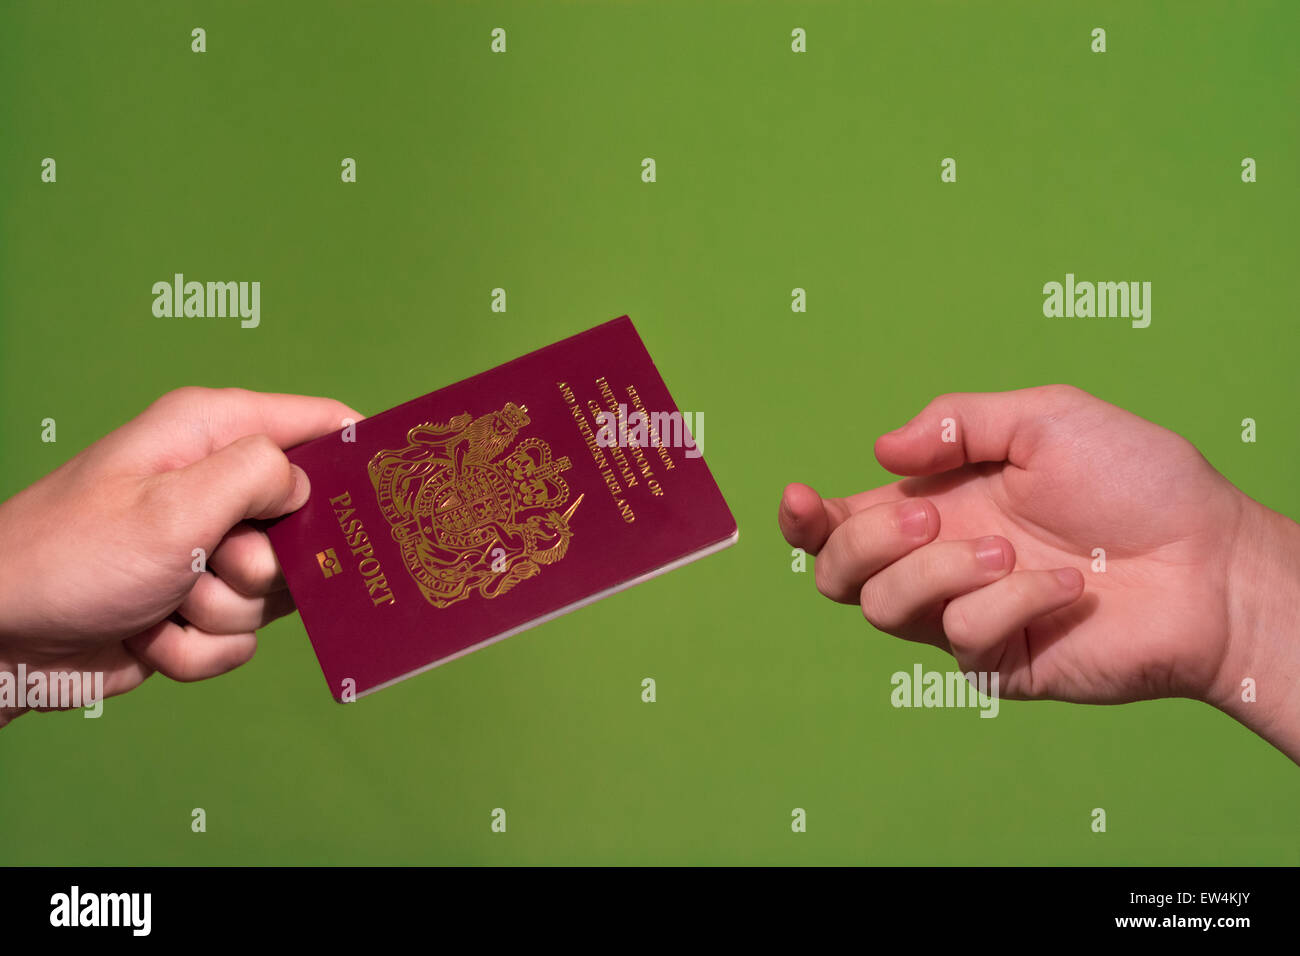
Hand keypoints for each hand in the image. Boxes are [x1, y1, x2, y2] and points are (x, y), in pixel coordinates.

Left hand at [0, 387, 360, 726]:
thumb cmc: (71, 558)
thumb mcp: (175, 505)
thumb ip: (259, 476)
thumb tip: (307, 483)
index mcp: (211, 433)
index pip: (317, 423)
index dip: (357, 454)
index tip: (387, 493)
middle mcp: (215, 485)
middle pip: (306, 525)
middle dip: (265, 565)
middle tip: (216, 564)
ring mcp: (207, 549)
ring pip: (274, 593)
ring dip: (221, 613)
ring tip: (166, 601)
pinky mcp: (195, 605)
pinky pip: (240, 637)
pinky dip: (197, 649)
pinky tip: (150, 635)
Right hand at [778, 385, 1299, 761]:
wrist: (1209, 561)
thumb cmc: (1137, 482)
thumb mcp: (1044, 418)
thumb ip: (954, 424)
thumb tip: (879, 452)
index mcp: (936, 506)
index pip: (840, 523)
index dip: (803, 518)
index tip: (800, 497)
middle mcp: (936, 563)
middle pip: (837, 574)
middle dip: (866, 541)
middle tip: (932, 516)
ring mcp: (963, 615)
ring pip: (885, 609)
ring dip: (940, 570)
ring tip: (1010, 549)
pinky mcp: (997, 661)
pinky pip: (964, 636)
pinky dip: (1014, 602)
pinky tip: (1066, 587)